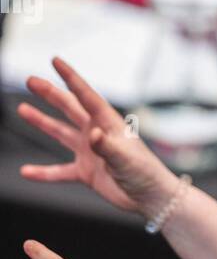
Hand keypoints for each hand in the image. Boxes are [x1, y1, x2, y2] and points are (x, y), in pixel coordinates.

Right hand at [16, 56, 177, 216]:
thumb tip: (92, 134)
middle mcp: (96, 133)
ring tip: (23, 110)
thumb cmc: (145, 173)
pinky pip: (60, 171)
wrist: (151, 197)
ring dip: (42, 122)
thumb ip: (107, 146)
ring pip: (60, 133)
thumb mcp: (126, 158)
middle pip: (69, 108)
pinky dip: (44, 172)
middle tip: (31, 80)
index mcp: (108, 123)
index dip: (71, 78)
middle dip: (50, 94)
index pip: (86, 96)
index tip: (55, 61)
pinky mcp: (86, 172)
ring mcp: (90, 152)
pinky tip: (28, 172)